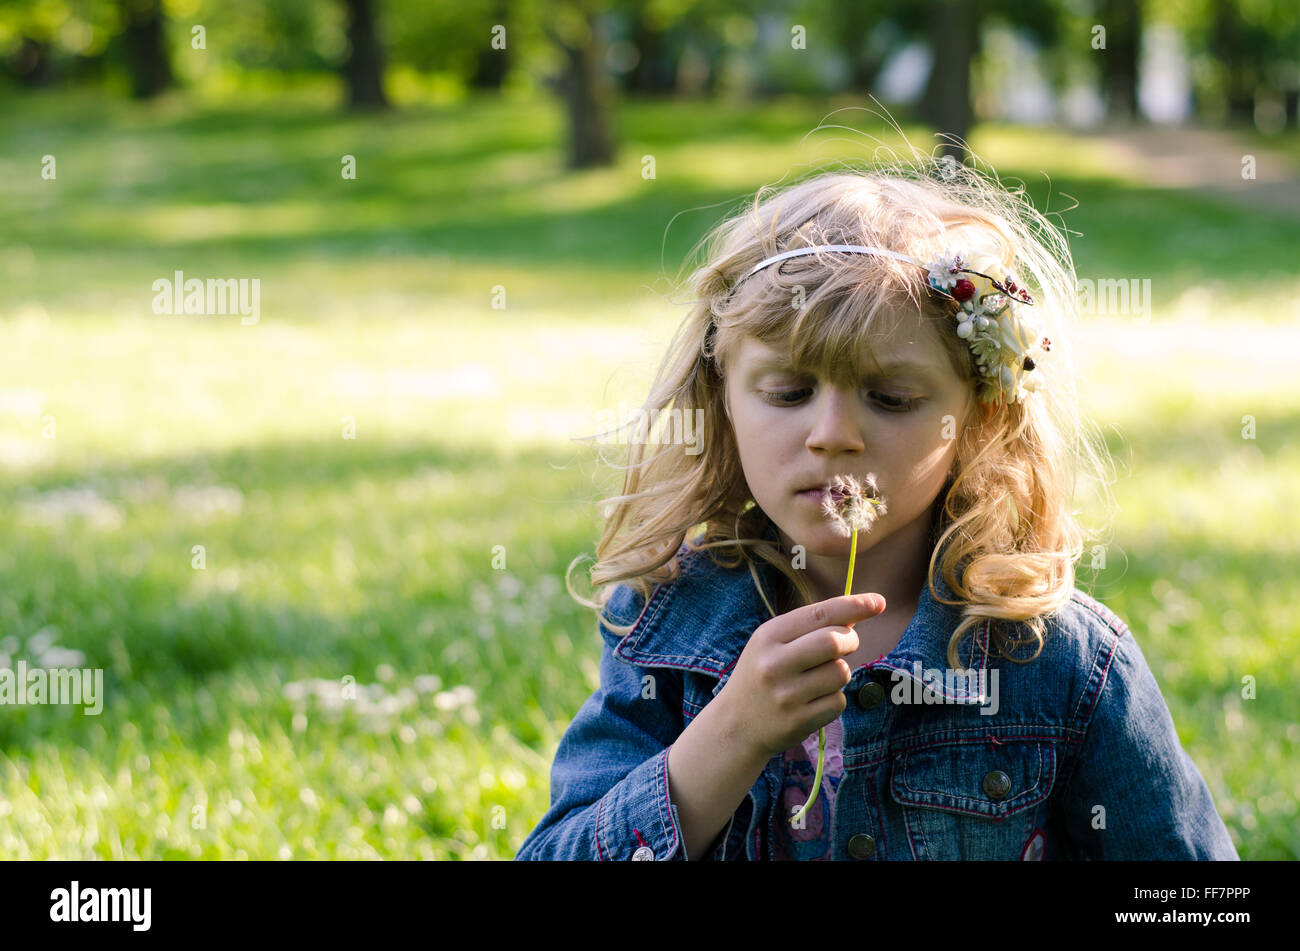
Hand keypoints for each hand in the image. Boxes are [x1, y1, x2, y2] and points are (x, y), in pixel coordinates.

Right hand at [714, 593, 885, 760]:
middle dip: (850, 640)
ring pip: (841, 673)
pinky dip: (834, 699)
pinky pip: (838, 702)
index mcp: (768, 636)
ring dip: (840, 672)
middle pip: (834, 641)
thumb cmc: (762, 675)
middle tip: (847, 645)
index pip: (820, 614)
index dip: (854, 606)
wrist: (735, 725)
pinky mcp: (798, 721)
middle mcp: (774, 664)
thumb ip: (809, 628)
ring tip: (819, 678)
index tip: (879, 602)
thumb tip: (856, 615)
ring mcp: (786, 695)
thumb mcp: (771, 643)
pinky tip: (814, 701)